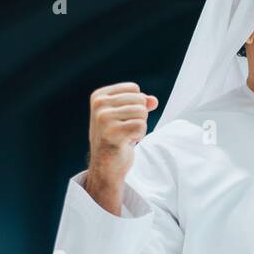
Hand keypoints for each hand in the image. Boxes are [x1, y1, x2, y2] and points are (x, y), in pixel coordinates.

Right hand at [86, 82, 157, 213]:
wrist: (106, 165)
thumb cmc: (116, 138)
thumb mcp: (126, 116)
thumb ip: (141, 104)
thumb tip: (154, 101)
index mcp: (99, 96)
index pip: (134, 89)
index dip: (136, 104)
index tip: (123, 119)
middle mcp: (99, 105)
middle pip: (139, 100)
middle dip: (139, 117)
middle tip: (125, 129)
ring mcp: (104, 118)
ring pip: (142, 112)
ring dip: (139, 127)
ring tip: (125, 135)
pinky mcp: (114, 132)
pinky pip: (142, 126)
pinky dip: (139, 135)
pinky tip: (127, 142)